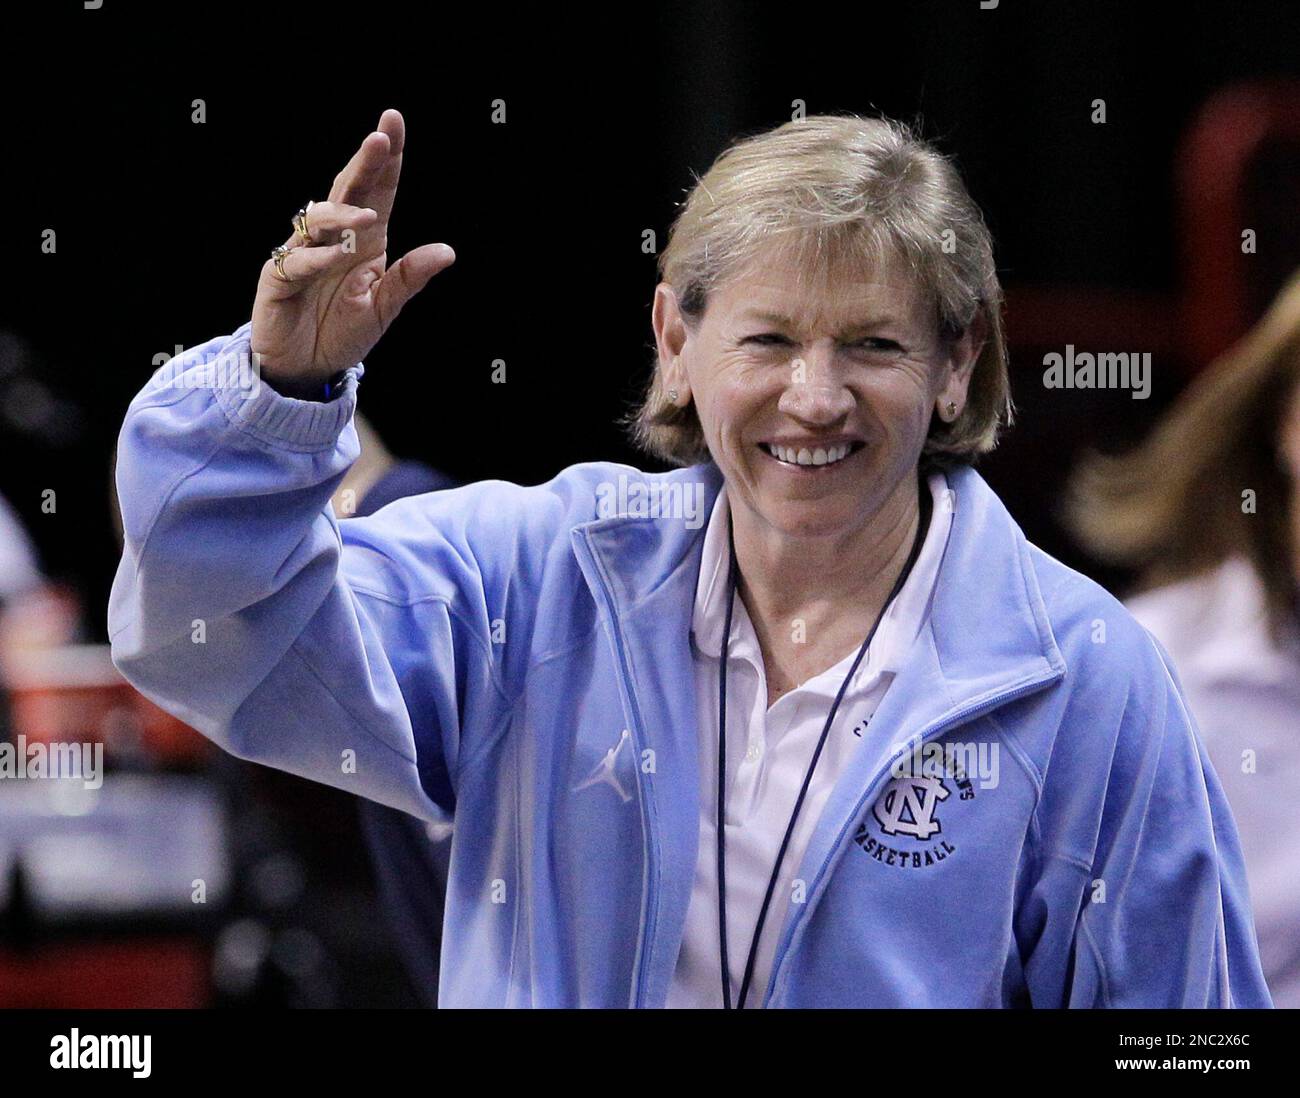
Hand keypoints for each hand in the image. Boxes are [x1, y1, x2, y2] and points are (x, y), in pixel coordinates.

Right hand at [249, 108, 454, 383]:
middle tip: (379, 137)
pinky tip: (336, 255)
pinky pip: (299, 261)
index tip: (394, 122)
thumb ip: (410, 278)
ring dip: (344, 214)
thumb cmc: (343, 332)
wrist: (305, 367)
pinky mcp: (279, 278)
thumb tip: (447, 251)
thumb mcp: (384, 307)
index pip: (378, 190)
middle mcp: (333, 239)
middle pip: (348, 190)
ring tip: (369, 218)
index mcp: (364, 240)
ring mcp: (303, 254)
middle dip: (364, 163)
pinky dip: (318, 258)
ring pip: (319, 219)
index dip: (387, 158)